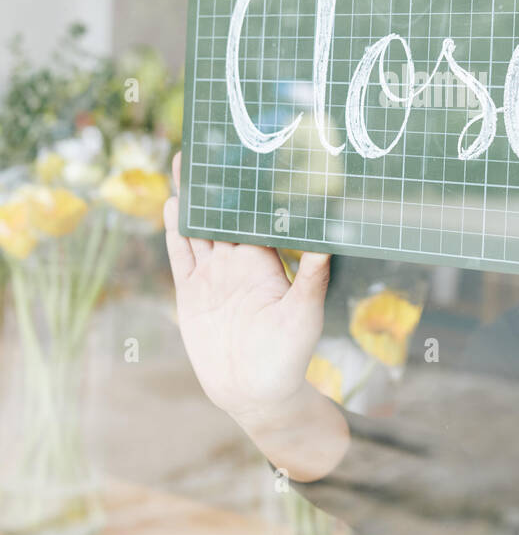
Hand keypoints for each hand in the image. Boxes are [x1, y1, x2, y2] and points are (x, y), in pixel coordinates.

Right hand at [163, 153, 347, 478]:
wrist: (254, 393)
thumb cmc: (289, 355)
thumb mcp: (304, 314)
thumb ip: (311, 276)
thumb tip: (329, 241)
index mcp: (267, 259)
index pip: (260, 213)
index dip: (255, 185)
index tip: (254, 152)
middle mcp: (239, 260)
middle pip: (226, 211)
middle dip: (219, 180)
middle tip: (211, 141)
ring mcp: (213, 274)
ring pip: (199, 226)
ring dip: (193, 196)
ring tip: (185, 160)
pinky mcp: (191, 291)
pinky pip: (181, 254)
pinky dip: (176, 230)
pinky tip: (174, 204)